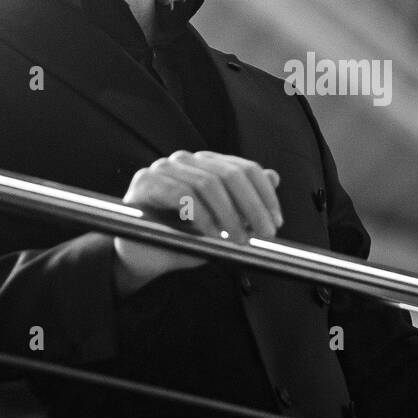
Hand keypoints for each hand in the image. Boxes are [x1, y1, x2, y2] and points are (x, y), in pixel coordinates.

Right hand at [114, 150, 283, 281]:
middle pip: (230, 174)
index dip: (265, 195)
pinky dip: (203, 217)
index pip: (244, 168)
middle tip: (265, 234)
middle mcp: (187, 160)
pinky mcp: (146, 182)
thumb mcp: (221, 224)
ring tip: (238, 239)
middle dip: (253, 206)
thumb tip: (275, 177)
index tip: (276, 222)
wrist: (142, 257)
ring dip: (229, 215)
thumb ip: (245, 205)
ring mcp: (164, 168)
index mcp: (207, 165)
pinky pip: (182, 194)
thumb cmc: (181, 238)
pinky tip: (212, 234)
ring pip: (208, 184)